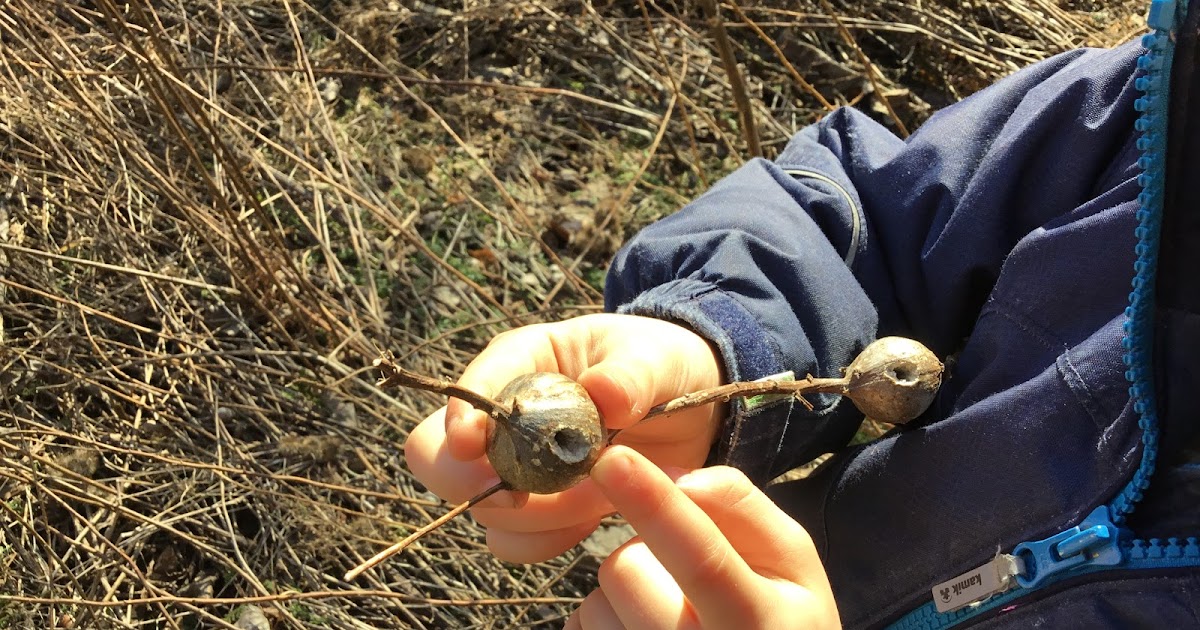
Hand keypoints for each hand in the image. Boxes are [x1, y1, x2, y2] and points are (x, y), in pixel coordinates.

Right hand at [404, 313, 724, 562]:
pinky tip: (594, 516)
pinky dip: (550, 539)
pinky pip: (515, 541)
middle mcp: (502, 417)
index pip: (470, 386)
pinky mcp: (537, 511)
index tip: (469, 444)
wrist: (691, 413)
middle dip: (467, 482)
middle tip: (517, 493)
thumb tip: (603, 395)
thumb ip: (632, 375)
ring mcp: (513, 467)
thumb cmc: (663, 366)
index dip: (460, 416)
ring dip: (531, 515)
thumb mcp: (657, 358)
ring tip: (597, 494)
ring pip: (480, 508)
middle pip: (436, 456)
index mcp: (523, 362)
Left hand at [568, 446, 839, 629]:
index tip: (613, 460)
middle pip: (628, 570)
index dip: (654, 505)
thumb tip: (678, 479)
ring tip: (668, 612)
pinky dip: (606, 619)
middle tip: (677, 574)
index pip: (701, 558)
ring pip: (597, 602)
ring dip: (623, 593)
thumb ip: (740, 507)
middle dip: (641, 552)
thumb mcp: (790, 561)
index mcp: (759, 622)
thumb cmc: (780, 614)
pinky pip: (582, 628)